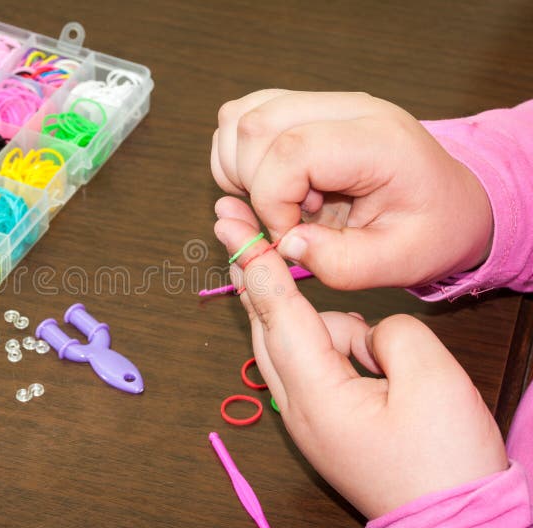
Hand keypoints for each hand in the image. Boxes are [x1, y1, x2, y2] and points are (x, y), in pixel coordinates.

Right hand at [211, 89, 492, 288]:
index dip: (272, 201)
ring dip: (237, 168)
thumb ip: (340, 263)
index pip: (292, 150)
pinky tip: (268, 185)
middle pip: (256, 125)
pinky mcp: (304, 107)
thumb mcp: (398, 264)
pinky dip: (236, 156)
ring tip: (278, 201)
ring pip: (241, 115)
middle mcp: (349, 108)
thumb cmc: (430, 231)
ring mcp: (325, 101)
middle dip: (251, 186)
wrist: (451, 202)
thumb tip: (284, 244)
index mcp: (379, 142)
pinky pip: (243, 116)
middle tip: (286, 220)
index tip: (290, 237)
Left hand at [213, 205, 506, 518]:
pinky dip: (334, 346)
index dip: (261, 270)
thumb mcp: (433, 379)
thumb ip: (391, 333)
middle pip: (263, 328)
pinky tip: (377, 365)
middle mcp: (297, 407)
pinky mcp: (321, 419)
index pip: (280, 318)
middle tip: (232, 230)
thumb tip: (359, 331)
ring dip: (321, 325)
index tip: (236, 231)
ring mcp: (305, 416)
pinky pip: (313, 364)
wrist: (454, 520)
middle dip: (250, 278)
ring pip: (292, 344)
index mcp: (318, 397)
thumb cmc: (445, 460)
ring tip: (384, 363)